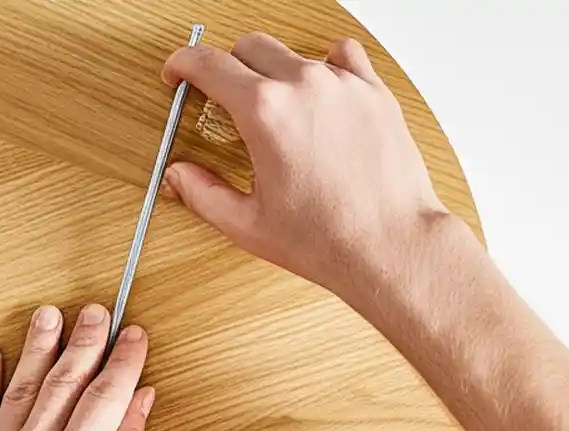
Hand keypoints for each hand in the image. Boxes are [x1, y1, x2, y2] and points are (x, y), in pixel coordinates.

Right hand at [161, 34, 458, 301]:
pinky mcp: (375, 92)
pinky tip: (318, 95)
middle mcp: (305, 85)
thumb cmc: (327, 238)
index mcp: (265, 112)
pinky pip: (343, 56)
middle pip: (249, 47)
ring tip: (275, 109)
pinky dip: (323, 67)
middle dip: (227, 67)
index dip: (182, 65)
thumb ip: (202, 193)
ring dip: (273, 71)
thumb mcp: (247, 223)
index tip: (178, 73)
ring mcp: (344, 84)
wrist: (390, 245)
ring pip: (293, 52)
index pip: (209, 64)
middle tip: (222, 97)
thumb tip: (178, 176)